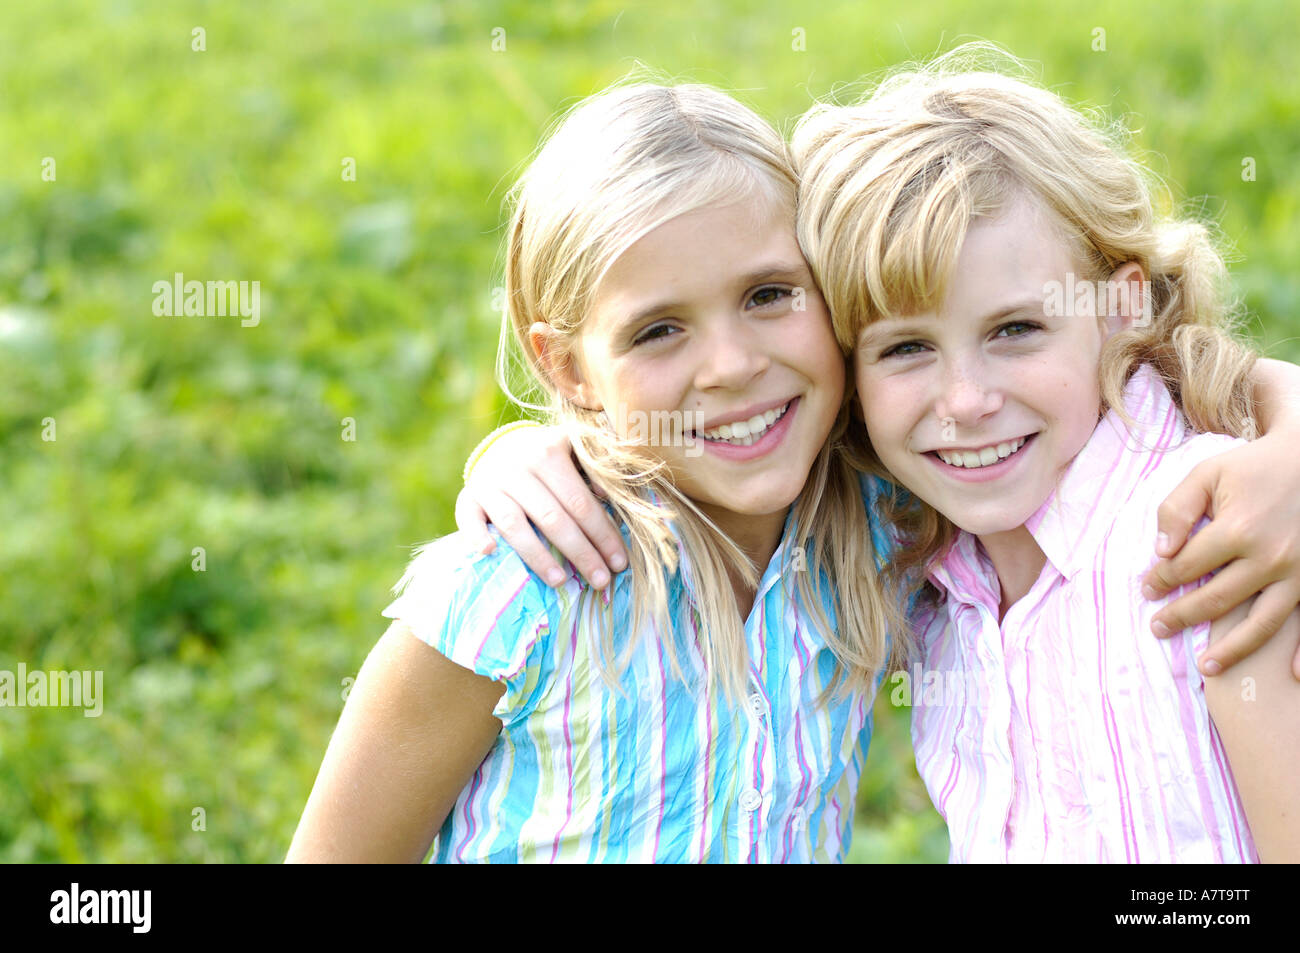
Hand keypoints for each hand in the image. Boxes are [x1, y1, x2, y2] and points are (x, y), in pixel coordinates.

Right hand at [455, 424, 627, 587]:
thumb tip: (608, 496)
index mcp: (549, 452)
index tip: (620, 562)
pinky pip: (468, 518)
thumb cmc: (548, 459)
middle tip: (600, 581)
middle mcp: (518, 467)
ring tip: (560, 581)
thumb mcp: (573, 452)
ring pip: (514, 524)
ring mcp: (489, 483)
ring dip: (537, 556)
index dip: (602, 534)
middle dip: (581, 553)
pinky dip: (477, 535)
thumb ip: (594, 469)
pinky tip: (490, 553)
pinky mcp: (467, 497)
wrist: (501, 448)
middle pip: (553, 518)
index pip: (580, 502)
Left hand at [1143, 430, 1299, 679]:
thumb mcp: (1208, 474)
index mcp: (1238, 530)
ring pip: (1262, 623)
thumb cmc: (1254, 468)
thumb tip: (1160, 551)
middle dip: (1183, 617)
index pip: (1186, 567)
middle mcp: (1271, 557)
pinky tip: (1292, 676)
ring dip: (1232, 649)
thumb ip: (1177, 509)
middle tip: (1158, 629)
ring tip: (1206, 668)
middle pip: (1217, 600)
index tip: (1147, 589)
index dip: (1161, 580)